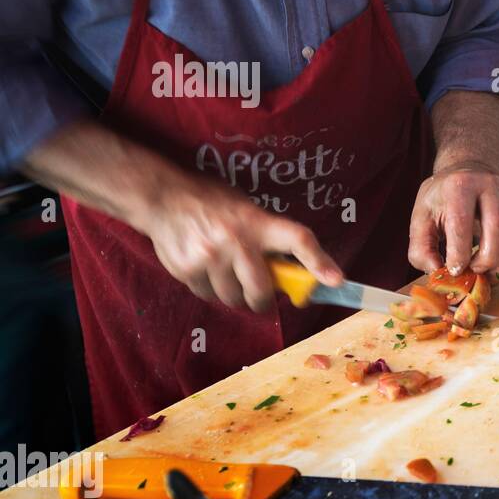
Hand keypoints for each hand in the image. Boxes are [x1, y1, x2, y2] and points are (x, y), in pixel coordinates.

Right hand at [144, 177, 343, 311]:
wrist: (161, 198)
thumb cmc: (212, 204)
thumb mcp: (246, 210)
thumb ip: (267, 239)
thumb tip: (294, 276)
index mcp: (257, 221)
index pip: (298, 240)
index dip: (319, 262)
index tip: (336, 281)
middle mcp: (235, 239)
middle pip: (261, 291)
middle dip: (263, 301)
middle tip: (261, 298)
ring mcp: (209, 256)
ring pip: (233, 299)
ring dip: (234, 295)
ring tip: (226, 273)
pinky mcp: (186, 270)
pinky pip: (207, 296)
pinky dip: (210, 290)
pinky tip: (204, 269)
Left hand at [408, 162, 498, 278]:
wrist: (466, 171)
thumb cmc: (441, 198)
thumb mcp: (421, 217)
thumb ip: (421, 248)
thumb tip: (436, 272)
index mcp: (459, 187)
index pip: (462, 223)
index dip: (459, 254)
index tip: (454, 270)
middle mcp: (487, 188)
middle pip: (497, 225)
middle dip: (486, 258)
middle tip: (473, 271)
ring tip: (487, 274)